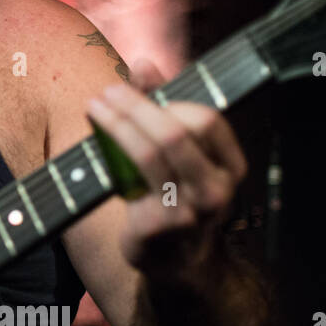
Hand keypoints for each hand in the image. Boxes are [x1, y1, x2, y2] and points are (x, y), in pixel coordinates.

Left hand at [85, 58, 247, 282]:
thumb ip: (163, 107)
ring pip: (149, 154)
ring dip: (117, 124)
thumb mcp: (179, 154)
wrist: (176, 262)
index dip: (168, 98)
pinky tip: (96, 143)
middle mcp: (216, 189)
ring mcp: (188, 211)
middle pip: (175, 132)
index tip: (134, 86)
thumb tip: (144, 63)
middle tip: (107, 92)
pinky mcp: (158, 227)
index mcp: (230, 167)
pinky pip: (128, 181)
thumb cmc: (175, 195)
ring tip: (95, 107)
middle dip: (136, 106)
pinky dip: (110, 155)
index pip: (207, 120)